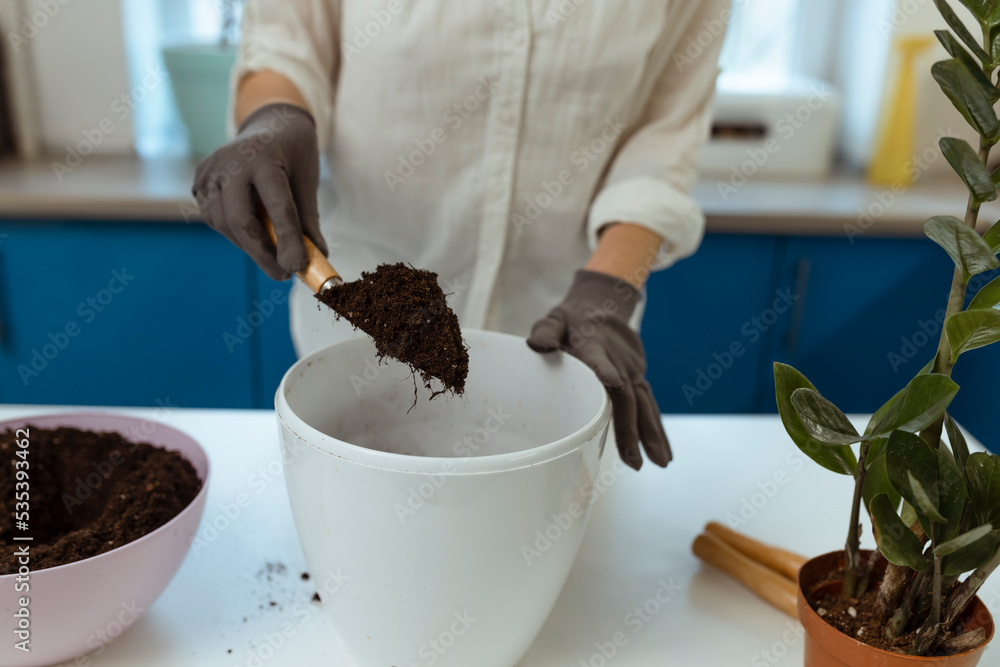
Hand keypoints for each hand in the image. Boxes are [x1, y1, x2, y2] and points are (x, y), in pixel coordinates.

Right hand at [192, 103, 325, 280]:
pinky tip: (252, 233)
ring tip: (272, 254)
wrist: (270, 123)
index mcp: (264, 157)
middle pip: (241, 220)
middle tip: (283, 275)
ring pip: (224, 224)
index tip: (297, 269)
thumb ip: (309, 222)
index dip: (288, 242)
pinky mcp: (199, 181)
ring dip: (249, 246)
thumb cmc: (293, 155)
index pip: (277, 206)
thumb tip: (317, 260)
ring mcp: (210, 170)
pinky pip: (214, 219)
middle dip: (263, 254)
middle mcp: (231, 162)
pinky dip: (235, 234)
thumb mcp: (308, 182)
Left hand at [527, 270, 670, 469]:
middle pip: (626, 397)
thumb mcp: (554, 320)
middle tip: (634, 461)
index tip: (613, 384)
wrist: (604, 304)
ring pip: (644, 405)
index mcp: (592, 348)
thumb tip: (537, 344)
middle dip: (631, 429)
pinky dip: (656, 430)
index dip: (605, 373)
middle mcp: (617, 362)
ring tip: (660, 463)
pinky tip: (662, 454)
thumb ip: (546, 332)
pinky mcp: (638, 378)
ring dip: (651, 435)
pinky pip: (650, 406)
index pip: (599, 361)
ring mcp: (631, 371)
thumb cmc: (571, 320)